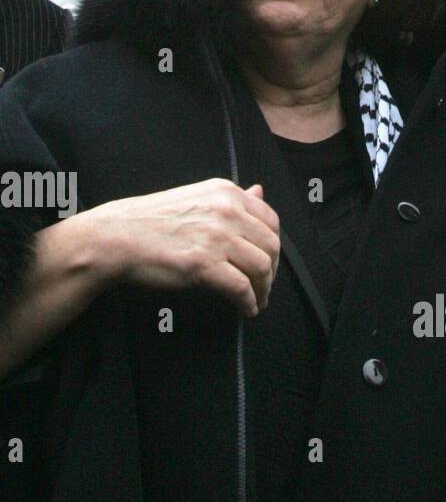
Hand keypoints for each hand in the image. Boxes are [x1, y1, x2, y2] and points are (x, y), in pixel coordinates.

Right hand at [96, 179, 280, 317]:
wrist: (115, 237)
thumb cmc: (150, 220)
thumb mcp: (196, 198)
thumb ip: (230, 199)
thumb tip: (259, 191)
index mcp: (225, 193)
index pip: (270, 220)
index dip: (274, 246)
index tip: (269, 262)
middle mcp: (226, 211)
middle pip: (271, 246)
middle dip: (272, 272)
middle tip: (264, 287)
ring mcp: (216, 237)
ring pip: (262, 268)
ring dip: (264, 290)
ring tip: (257, 301)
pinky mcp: (204, 264)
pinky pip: (242, 288)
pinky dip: (249, 303)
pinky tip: (245, 309)